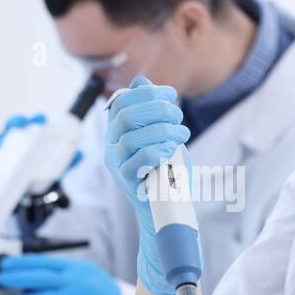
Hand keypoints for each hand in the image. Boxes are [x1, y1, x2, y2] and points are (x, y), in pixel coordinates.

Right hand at [0, 112, 81, 170]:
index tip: (41, 119)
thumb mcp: (57, 167)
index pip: (30, 122)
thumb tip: (81, 155)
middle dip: (13, 123)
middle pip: (10, 127)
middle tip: (19, 125)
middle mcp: (14, 141)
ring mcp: (2, 153)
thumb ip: (70, 161)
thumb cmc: (41, 171)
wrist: (30, 191)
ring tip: (0, 144)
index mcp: (29, 136)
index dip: (34, 119)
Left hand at [0, 255, 120, 294]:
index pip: (44, 262)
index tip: (7, 263)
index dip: (23, 263)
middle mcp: (75, 281)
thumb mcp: (88, 275)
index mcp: (77, 268)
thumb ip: (65, 274)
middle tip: (1, 277)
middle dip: (16, 276)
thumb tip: (37, 274)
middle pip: (39, 277)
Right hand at [103, 75, 192, 294]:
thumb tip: (141, 80)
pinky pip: (141, 159)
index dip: (147, 93)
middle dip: (157, 108)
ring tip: (182, 135)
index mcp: (118, 133)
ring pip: (133, 134)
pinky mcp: (128, 182)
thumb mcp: (162, 137)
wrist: (168, 213)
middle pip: (125, 114)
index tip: (172, 95)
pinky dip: (160, 150)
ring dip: (164, 129)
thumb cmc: (167, 175)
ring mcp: (118, 165)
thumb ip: (151, 111)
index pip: (122, 101)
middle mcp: (112, 148)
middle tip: (179, 117)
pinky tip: (173, 152)